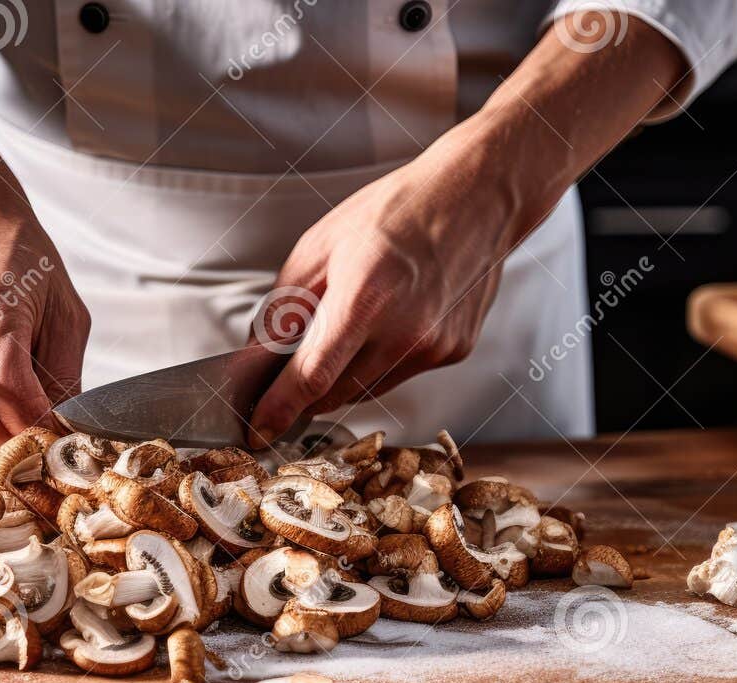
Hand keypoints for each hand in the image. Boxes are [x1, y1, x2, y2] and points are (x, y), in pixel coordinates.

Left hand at [247, 142, 508, 446]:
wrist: (479, 195)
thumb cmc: (397, 209)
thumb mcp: (320, 246)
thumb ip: (285, 307)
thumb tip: (258, 354)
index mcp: (365, 296)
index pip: (313, 376)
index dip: (279, 410)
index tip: (256, 432)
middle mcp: (405, 331)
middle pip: (335, 393)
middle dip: (303, 394)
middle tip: (283, 378)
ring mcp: (434, 346)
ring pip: (366, 390)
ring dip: (341, 377)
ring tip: (344, 330)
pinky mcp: (454, 352)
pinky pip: (399, 375)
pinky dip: (378, 362)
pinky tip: (387, 322)